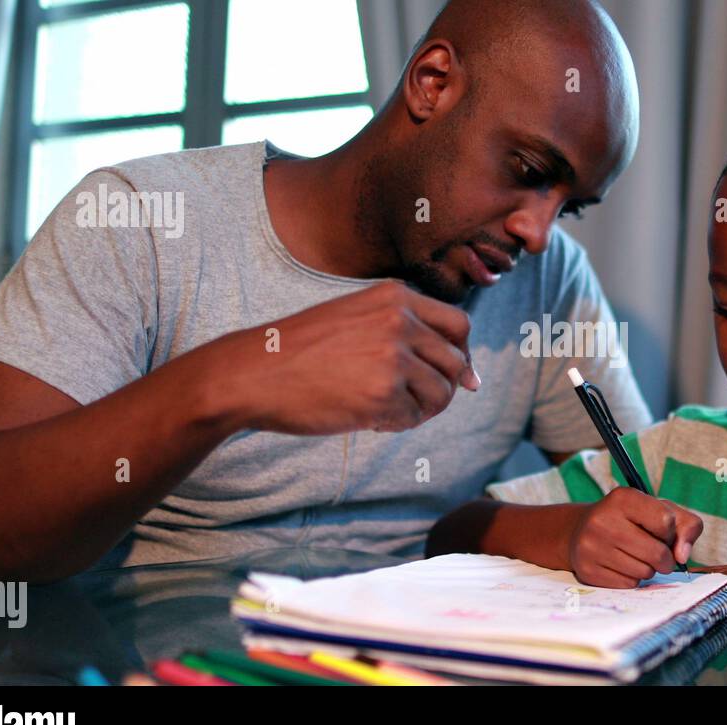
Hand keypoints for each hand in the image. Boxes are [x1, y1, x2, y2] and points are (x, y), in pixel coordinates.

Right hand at [210, 281, 477, 434]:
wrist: (255, 372)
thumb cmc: (303, 349)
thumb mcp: (357, 316)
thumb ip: (407, 332)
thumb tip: (471, 378)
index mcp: (395, 297)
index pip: (459, 325)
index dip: (461, 354)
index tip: (453, 375)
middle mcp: (400, 321)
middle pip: (457, 362)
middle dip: (444, 388)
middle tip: (416, 402)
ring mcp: (393, 357)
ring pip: (441, 393)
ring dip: (422, 409)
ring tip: (389, 410)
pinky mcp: (383, 394)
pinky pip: (413, 417)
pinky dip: (397, 424)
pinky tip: (370, 419)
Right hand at [565, 487, 703, 587]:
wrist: (581, 530)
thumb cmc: (631, 520)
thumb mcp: (659, 510)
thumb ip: (686, 526)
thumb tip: (682, 556)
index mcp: (623, 498)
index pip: (666, 521)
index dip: (670, 532)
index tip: (662, 532)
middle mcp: (602, 520)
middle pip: (658, 553)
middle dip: (666, 558)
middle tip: (659, 554)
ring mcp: (591, 546)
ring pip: (644, 572)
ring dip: (649, 569)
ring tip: (637, 556)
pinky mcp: (587, 570)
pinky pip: (628, 584)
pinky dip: (632, 578)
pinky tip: (622, 565)